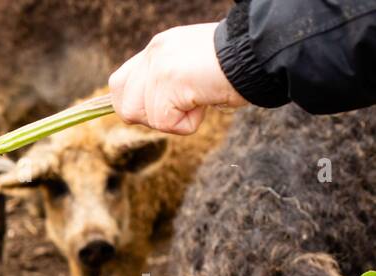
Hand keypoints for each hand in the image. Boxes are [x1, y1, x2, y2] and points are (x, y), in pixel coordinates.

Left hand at [109, 23, 247, 133]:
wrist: (260, 53)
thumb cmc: (237, 67)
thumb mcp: (193, 69)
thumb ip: (167, 83)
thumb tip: (150, 110)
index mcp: (159, 48)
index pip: (120, 83)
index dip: (135, 104)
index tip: (159, 110)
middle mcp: (154, 52)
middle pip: (124, 105)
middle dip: (150, 117)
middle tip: (182, 107)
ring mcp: (159, 66)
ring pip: (144, 116)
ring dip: (172, 120)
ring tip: (198, 100)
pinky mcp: (168, 81)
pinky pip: (166, 123)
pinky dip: (188, 123)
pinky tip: (205, 102)